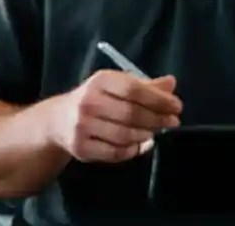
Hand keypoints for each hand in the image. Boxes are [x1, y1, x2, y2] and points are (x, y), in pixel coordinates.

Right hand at [50, 70, 181, 162]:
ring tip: (155, 132)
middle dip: (156, 119)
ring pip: (124, 135)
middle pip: (131, 113)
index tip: (176, 106)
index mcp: (100, 81)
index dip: (158, 99)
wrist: (58, 120)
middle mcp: (89, 102)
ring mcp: (83, 127)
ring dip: (146, 135)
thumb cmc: (95, 99)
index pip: (134, 89)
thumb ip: (144, 86)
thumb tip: (171, 83)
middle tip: (172, 122)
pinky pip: (115, 153)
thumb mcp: (115, 86)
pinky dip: (132, 150)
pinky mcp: (81, 148)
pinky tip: (140, 144)